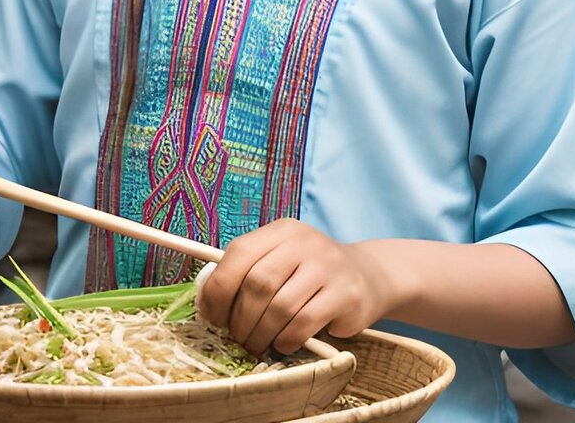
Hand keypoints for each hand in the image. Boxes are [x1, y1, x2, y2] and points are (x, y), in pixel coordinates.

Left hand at [196, 218, 386, 355]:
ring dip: (262, 334)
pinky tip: (285, 343)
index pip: (239, 253)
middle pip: (257, 284)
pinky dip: (287, 340)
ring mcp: (327, 265)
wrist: (367, 277)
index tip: (212, 316)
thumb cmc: (310, 275)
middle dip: (241, 319)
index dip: (219, 289)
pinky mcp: (345, 293)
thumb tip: (207, 304)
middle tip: (239, 338)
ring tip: (258, 345)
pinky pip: (304, 323)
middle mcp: (304, 241)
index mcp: (281, 231)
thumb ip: (249, 272)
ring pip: (280, 307)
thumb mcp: (281, 260)